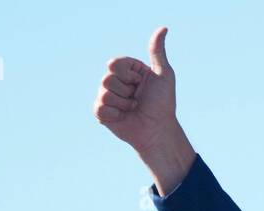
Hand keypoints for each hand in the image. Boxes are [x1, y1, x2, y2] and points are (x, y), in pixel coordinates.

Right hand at [94, 26, 178, 154]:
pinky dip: (114, 114)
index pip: (115, 63)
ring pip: (104, 93)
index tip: (142, 83)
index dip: (129, 75)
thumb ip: (157, 52)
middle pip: (108, 78)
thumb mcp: (163, 74)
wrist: (159, 130)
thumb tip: (163, 28)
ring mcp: (107, 97)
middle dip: (127, 91)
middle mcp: (116, 81)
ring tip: (133, 109)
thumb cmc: (163, 104)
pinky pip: (99, 108)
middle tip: (138, 99)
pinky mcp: (102, 113)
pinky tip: (123, 118)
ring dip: (123, 103)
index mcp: (127, 70)